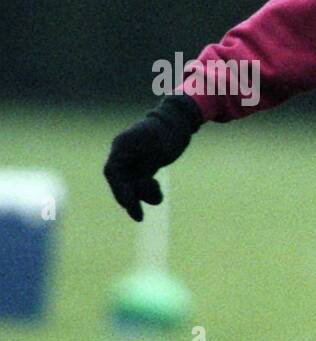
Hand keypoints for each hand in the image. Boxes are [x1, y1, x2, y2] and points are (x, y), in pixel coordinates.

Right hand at [104, 95, 202, 220]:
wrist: (178, 122)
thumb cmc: (167, 131)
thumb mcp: (158, 147)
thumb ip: (146, 166)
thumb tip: (139, 184)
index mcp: (121, 147)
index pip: (112, 174)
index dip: (119, 191)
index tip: (130, 206)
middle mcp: (124, 155)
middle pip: (120, 183)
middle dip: (130, 199)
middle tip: (139, 218)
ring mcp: (133, 161)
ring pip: (131, 186)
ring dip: (143, 194)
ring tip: (156, 190)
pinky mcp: (143, 167)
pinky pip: (140, 185)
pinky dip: (148, 191)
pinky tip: (156, 188)